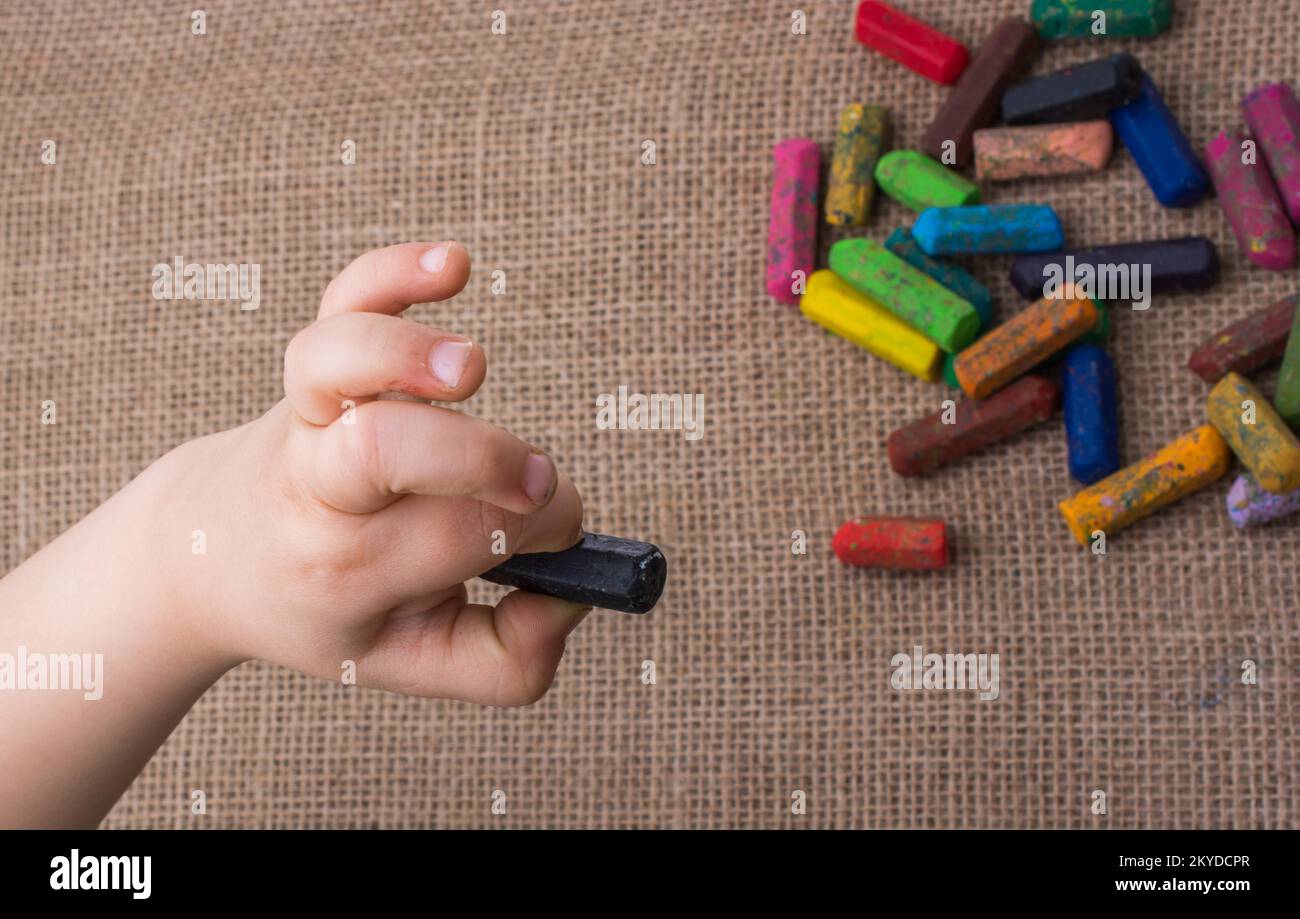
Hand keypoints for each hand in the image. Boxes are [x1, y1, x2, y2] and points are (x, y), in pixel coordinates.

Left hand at [150, 241, 588, 704]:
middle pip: (384, 451)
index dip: (538, 529)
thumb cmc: (328, 606)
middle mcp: (318, 487)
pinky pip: (343, 296)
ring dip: (407, 354)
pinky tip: (454, 266)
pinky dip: (395, 269)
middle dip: (483, 459)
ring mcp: (309, 413)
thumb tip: (571, 595)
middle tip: (533, 483)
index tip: (555, 534)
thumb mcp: (408, 663)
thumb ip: (509, 661)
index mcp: (347, 569)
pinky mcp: (316, 361)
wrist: (212, 550)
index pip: (463, 534)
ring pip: (333, 362)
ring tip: (471, 369)